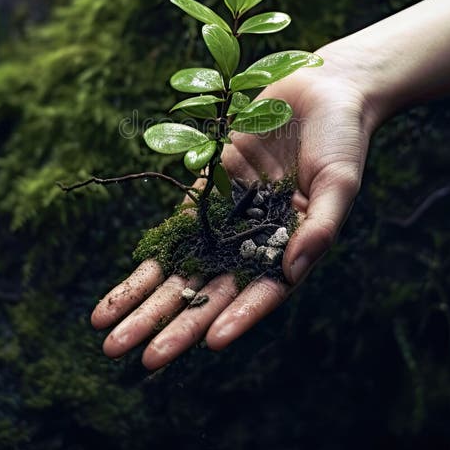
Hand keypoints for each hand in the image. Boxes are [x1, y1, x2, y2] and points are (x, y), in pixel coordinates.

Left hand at [91, 44, 378, 369]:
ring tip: (108, 335)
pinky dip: (148, 262)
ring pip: (183, 271)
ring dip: (146, 303)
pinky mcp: (208, 190)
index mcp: (292, 249)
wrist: (321, 92)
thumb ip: (318, 225)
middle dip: (172, 326)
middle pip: (210, 293)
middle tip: (133, 358)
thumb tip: (294, 268)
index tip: (210, 342)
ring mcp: (229, 219)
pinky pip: (174, 233)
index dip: (237, 318)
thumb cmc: (341, 140)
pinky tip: (120, 291)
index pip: (260, 294)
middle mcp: (256, 242)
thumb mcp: (340, 182)